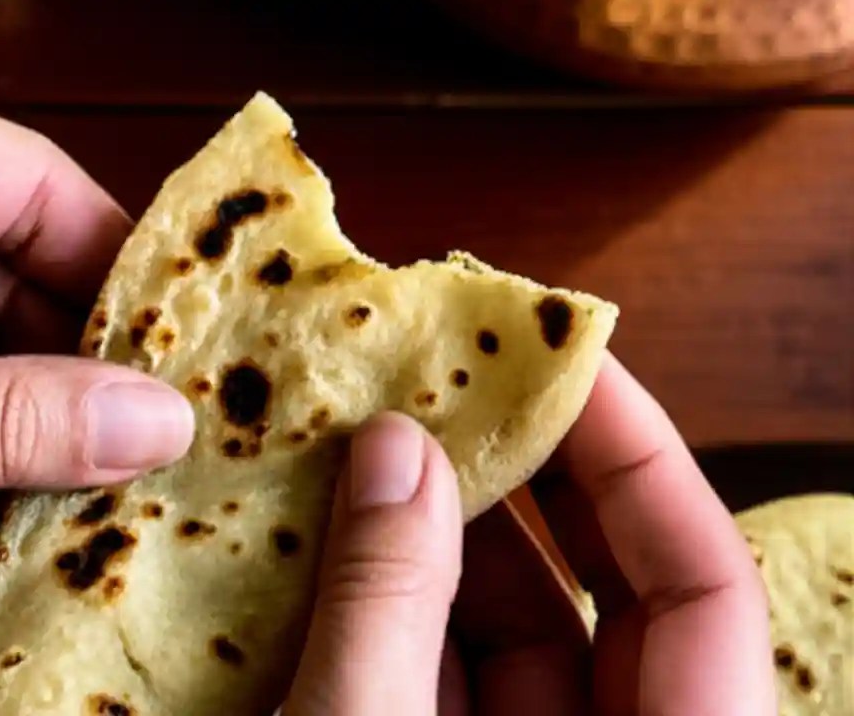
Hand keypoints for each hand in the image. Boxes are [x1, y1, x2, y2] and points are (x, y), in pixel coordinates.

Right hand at [282, 355, 774, 714]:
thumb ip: (385, 602)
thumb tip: (397, 447)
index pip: (701, 584)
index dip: (639, 455)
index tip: (562, 357)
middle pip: (601, 592)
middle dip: (521, 482)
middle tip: (449, 383)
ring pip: (508, 629)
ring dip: (432, 536)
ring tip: (363, 448)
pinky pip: (440, 670)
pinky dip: (385, 604)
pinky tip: (325, 535)